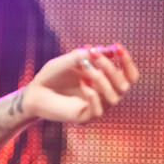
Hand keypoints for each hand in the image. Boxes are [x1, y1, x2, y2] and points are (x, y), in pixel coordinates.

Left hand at [23, 44, 139, 124]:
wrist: (34, 92)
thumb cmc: (53, 75)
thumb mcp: (72, 59)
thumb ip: (91, 55)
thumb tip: (112, 51)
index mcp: (107, 82)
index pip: (129, 75)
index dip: (127, 61)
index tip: (117, 46)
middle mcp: (105, 95)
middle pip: (124, 85)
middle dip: (110, 67)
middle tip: (93, 54)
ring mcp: (97, 107)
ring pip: (114, 97)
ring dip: (101, 79)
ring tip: (84, 67)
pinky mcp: (85, 117)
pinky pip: (99, 110)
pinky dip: (93, 95)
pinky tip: (82, 84)